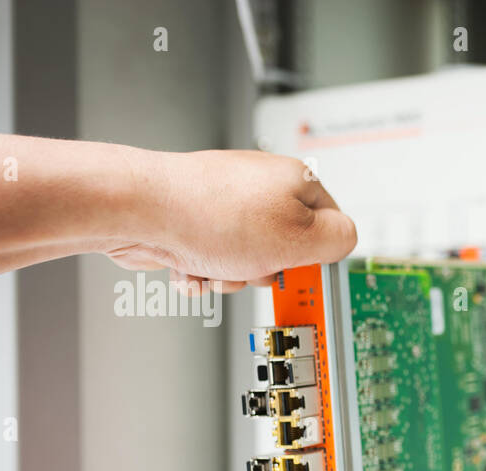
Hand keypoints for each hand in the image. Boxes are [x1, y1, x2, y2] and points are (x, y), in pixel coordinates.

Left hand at [105, 149, 357, 292]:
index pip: (330, 222)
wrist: (139, 212)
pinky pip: (212, 259)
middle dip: (269, 268)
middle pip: (286, 246)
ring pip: (246, 258)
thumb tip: (346, 240)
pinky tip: (193, 266)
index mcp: (293, 179)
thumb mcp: (299, 239)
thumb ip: (337, 241)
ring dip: (233, 274)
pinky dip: (204, 271)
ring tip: (217, 265)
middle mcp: (258, 185)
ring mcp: (223, 202)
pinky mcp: (192, 220)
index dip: (319, 251)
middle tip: (256, 264)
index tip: (307, 268)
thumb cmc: (210, 216)